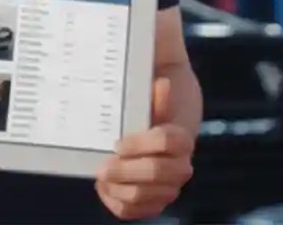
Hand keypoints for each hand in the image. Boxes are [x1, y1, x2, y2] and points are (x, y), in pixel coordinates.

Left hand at [96, 77, 194, 220]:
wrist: (162, 120)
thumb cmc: (152, 100)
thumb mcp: (155, 82)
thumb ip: (159, 72)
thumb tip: (161, 83)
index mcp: (181, 136)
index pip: (167, 142)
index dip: (141, 144)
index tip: (118, 143)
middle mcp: (181, 165)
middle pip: (157, 172)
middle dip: (126, 172)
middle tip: (102, 167)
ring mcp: (168, 186)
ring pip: (145, 196)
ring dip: (120, 189)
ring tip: (101, 176)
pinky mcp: (153, 201)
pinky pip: (135, 211)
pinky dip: (117, 203)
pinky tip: (104, 188)